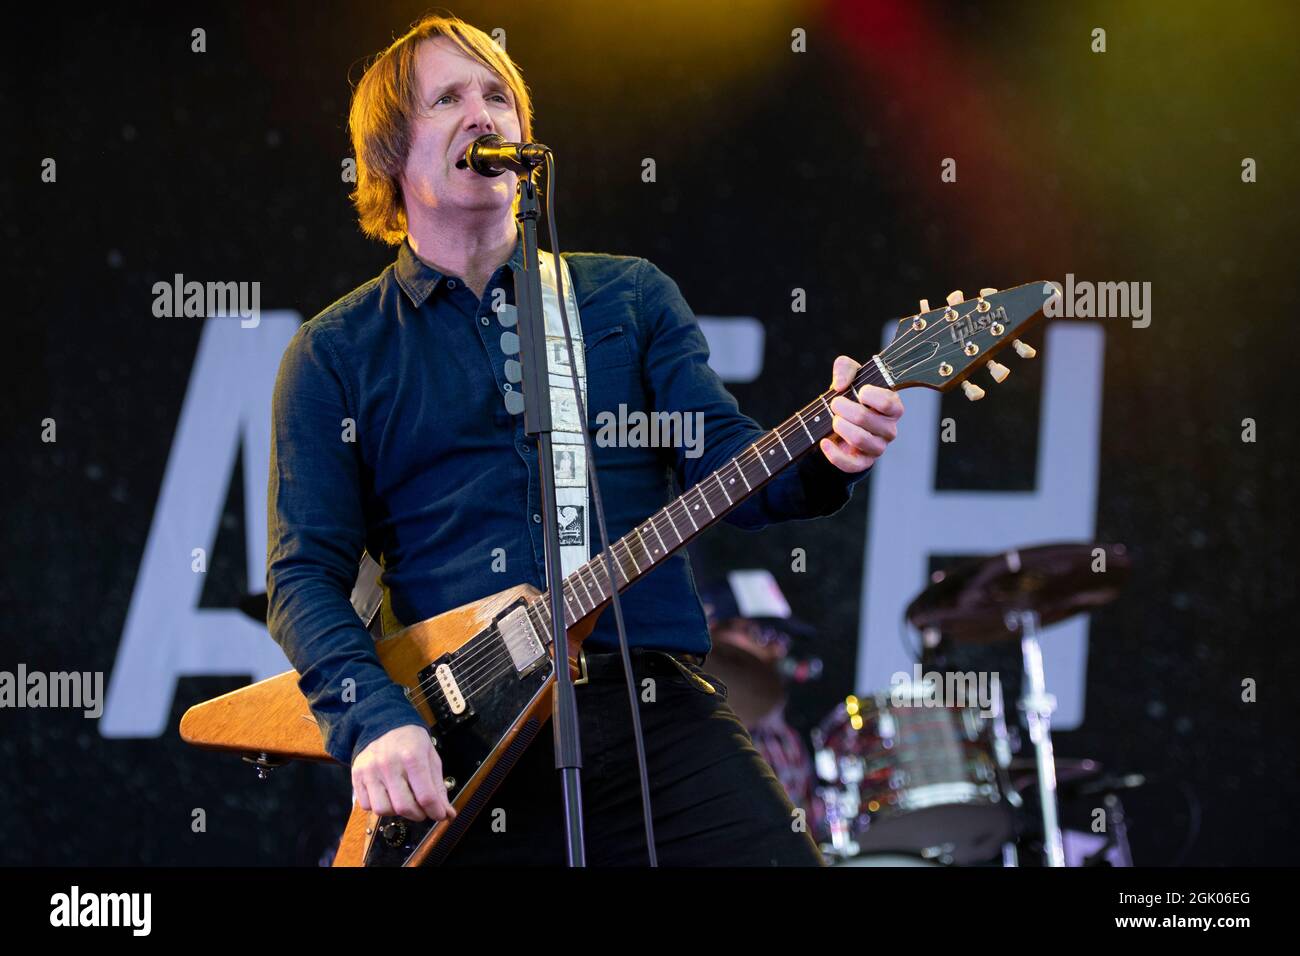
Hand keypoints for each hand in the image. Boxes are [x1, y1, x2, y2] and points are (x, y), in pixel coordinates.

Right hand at [352, 724, 457, 822]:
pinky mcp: (356, 776)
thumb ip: (438, 787)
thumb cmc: (411, 742)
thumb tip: (447, 813)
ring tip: (403, 801)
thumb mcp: (431, 757)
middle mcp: (389, 764)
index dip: (435, 811)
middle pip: (404, 807)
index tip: (439, 815)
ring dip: (397, 812)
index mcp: (412, 757)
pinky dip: (379, 806)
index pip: (426, 796)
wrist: (383, 724)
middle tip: (422, 810)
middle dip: (418, 815)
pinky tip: (387, 796)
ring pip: (383, 810)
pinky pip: (366, 805)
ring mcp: (370, 770)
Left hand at [818, 355, 903, 473]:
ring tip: (833, 420)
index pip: (888, 402)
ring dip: (840, 426)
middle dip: (843, 408)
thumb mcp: (849, 374)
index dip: (870, 396)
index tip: (858, 392)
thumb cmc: (851, 395)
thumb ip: (845, 367)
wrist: (841, 421)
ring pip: (860, 439)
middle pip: (866, 418)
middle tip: (835, 404)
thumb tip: (841, 385)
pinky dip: (834, 454)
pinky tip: (824, 443)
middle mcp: (889, 429)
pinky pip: (851, 464)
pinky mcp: (863, 462)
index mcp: (892, 407)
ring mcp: (877, 447)